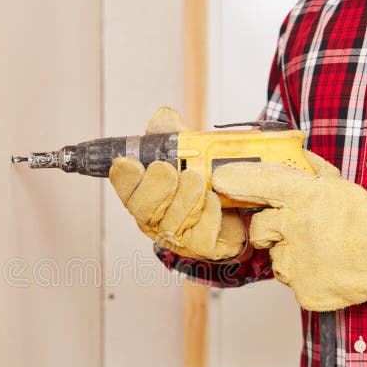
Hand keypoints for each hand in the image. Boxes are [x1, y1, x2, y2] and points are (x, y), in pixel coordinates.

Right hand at [109, 107, 245, 259]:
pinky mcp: (201, 248)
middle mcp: (155, 219)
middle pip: (143, 210)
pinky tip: (215, 202)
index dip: (124, 178)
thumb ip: (176, 134)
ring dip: (187, 198)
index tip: (130, 162)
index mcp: (145, 194)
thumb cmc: (208, 181)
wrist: (242, 206)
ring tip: (201, 183)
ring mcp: (177, 237)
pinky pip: (199, 237)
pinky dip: (208, 215)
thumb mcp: (192, 150)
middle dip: (158, 186)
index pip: (125, 190)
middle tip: (172, 170)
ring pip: (171, 223)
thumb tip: (162, 118)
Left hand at [211, 151, 366, 314]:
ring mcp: (297, 261)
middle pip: (260, 228)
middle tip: (299, 230)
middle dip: (272, 229)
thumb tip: (294, 155)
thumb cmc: (365, 221)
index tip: (221, 180)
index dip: (237, 180)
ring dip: (290, 253)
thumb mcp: (338, 186)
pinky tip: (325, 267)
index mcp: (306, 197)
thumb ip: (310, 172)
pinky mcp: (302, 288)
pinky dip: (303, 275)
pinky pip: (290, 279)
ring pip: (275, 257)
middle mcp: (295, 228)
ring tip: (320, 250)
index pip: (261, 183)